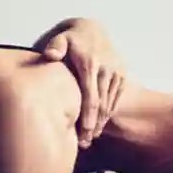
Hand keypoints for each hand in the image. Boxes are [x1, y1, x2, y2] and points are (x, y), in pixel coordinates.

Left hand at [40, 21, 127, 147]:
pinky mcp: (122, 76)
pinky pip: (115, 98)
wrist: (93, 29)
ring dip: (100, 123)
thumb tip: (51, 54)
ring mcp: (116, 73)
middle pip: (101, 105)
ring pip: (109, 104)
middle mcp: (106, 70)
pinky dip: (107, 113)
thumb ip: (55, 46)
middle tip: (84, 144)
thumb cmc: (71, 38)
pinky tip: (98, 125)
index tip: (81, 135)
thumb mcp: (61, 38)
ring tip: (90, 139)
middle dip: (93, 126)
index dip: (87, 119)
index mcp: (91, 64)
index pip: (91, 97)